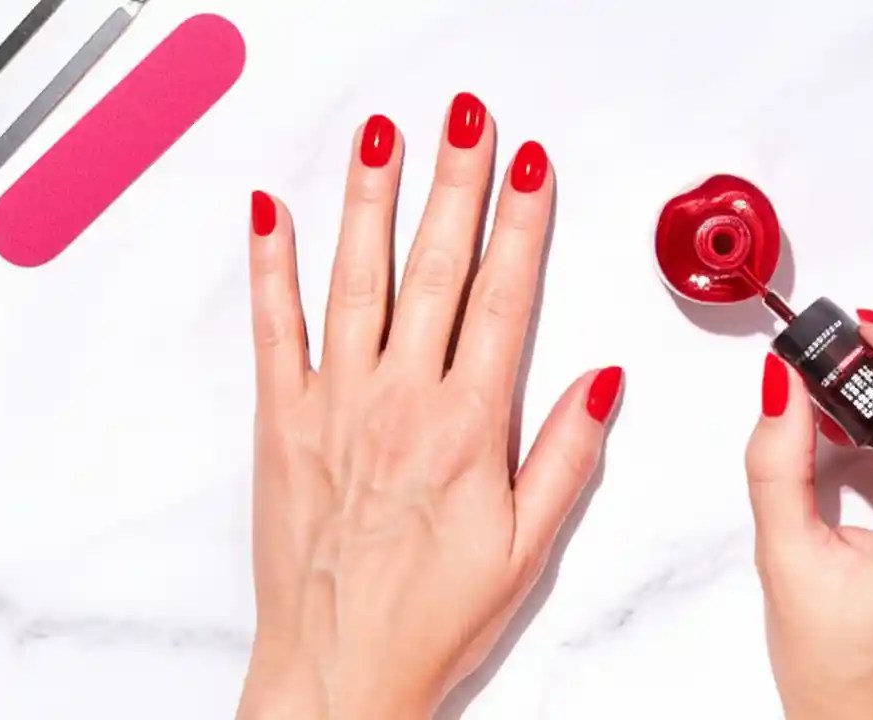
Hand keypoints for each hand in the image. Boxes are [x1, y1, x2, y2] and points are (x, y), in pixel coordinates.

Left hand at [236, 95, 623, 718]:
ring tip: (385, 141)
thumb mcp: (529, 545)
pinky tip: (274, 215)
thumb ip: (566, 453)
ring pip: (358, 280)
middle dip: (456, 184)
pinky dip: (272, 267)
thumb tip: (601, 378)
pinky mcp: (282, 421)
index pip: (504, 299)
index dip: (521, 225)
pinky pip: (274, 329)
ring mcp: (335, 404)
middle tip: (467, 123)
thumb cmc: (434, 616)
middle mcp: (400, 400)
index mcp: (467, 426)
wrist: (339, 670)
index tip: (530, 169)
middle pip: (436, 269)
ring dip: (374, 201)